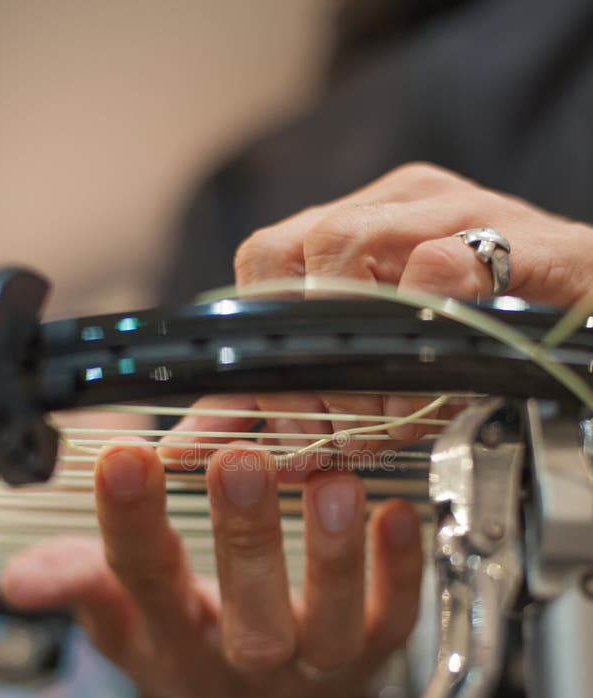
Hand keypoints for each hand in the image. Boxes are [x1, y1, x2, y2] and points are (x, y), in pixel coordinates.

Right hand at [1, 441, 420, 697]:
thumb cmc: (188, 653)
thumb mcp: (127, 629)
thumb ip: (86, 590)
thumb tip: (22, 579)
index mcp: (176, 647)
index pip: (146, 586)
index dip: (132, 525)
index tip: (127, 458)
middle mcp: (248, 665)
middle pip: (249, 619)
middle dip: (245, 542)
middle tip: (239, 463)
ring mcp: (317, 667)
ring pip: (330, 628)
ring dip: (334, 560)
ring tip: (331, 484)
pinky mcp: (373, 656)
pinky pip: (394, 623)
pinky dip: (402, 573)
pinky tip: (402, 515)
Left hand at [161, 163, 592, 470]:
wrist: (590, 317)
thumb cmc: (485, 343)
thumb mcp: (378, 373)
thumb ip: (293, 399)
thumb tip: (192, 445)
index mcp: (362, 226)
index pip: (263, 263)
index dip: (251, 348)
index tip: (260, 419)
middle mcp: (396, 205)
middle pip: (286, 250)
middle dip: (292, 356)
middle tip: (323, 426)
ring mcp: (454, 209)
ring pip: (344, 247)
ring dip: (347, 353)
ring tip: (376, 417)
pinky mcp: (515, 237)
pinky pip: (441, 268)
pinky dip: (419, 339)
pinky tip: (430, 392)